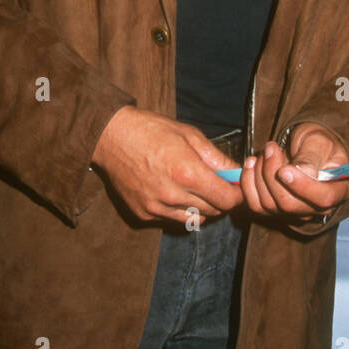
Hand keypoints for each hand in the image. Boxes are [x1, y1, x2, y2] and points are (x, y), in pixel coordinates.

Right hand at [91, 106, 242, 224]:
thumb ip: (216, 158)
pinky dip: (177, 209)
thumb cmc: (151, 130)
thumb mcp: (189, 135)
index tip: (235, 187)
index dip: (235, 194)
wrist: (111, 136)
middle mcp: (172, 195)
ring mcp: (156, 207)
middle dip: (219, 198)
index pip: (226, 200)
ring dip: (200, 206)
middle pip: (213, 211)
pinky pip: (172, 218)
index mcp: (187, 173)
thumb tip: (237, 173)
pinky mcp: (143, 213)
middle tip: (214, 183)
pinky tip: (169, 189)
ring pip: (194, 219)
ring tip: (191, 186)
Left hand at [238, 123, 348, 222]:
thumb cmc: (318, 144)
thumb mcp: (319, 141)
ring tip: (265, 151)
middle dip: (272, 173)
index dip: (303, 187)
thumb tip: (305, 172)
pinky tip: (252, 163)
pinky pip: (255, 205)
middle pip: (289, 204)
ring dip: (259, 174)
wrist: (307, 148)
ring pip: (269, 204)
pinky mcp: (275, 211)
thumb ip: (312, 156)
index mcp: (339, 190)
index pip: (324, 198)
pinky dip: (248, 182)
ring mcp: (295, 212)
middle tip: (271, 148)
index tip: (284, 170)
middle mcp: (317, 208)